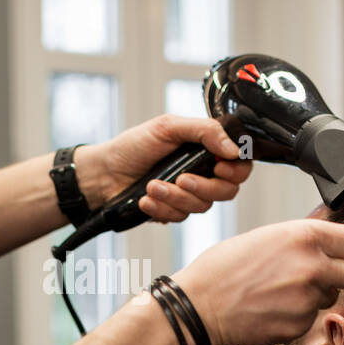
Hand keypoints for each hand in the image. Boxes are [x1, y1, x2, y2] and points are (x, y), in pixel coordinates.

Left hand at [74, 115, 250, 220]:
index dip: (235, 171)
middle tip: (181, 178)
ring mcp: (188, 195)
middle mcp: (202, 173)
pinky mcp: (173, 211)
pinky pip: (179, 217)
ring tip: (152, 186)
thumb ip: (205, 131)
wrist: (103, 173)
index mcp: (206, 150)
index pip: (240, 165)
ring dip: (175, 197)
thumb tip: (233, 148)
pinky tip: (146, 199)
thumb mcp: (168, 127)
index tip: (218, 167)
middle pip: (227, 191)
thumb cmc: (133, 146)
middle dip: (203, 187)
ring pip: (201, 206)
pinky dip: (161, 208)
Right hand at [173, 219, 343, 344]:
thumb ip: (317, 237)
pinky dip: (297, 313)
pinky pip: (311, 317)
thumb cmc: (226, 267)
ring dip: (319, 292)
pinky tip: (271, 306)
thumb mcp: (271, 237)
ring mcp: (307, 300)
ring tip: (280, 287)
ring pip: (334, 296)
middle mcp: (313, 267)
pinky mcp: (298, 327)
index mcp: (306, 237)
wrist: (197, 306)